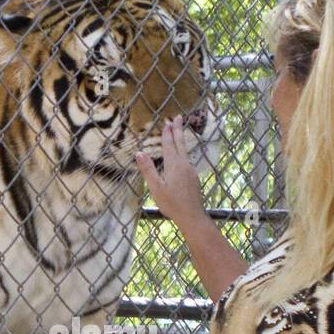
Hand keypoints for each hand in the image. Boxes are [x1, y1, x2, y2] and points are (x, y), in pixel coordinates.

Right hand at [135, 115, 205, 229]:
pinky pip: (187, 160)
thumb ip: (148, 170)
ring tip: (179, 132)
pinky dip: (183, 152)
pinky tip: (181, 157)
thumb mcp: (156, 188)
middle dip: (178, 130)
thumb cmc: (172, 204)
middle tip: (179, 117)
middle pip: (181, 143)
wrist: (192, 216)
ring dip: (181, 140)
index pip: (169, 145)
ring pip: (185, 151)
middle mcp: (184, 165)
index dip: (167, 133)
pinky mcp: (194, 178)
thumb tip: (139, 153)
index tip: (167, 122)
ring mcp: (191, 171)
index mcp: (174, 165)